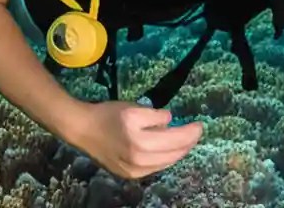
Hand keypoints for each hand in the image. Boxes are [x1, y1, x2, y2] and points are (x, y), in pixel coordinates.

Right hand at [69, 100, 202, 179]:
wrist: (83, 130)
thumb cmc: (108, 115)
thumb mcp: (133, 109)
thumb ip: (155, 116)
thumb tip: (171, 122)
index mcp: (140, 140)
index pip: (175, 139)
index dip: (190, 132)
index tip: (199, 125)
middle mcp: (139, 159)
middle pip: (174, 154)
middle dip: (188, 143)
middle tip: (195, 132)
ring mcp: (134, 171)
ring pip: (166, 163)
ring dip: (178, 152)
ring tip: (185, 141)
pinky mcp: (130, 175)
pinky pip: (155, 168)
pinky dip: (165, 159)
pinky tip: (168, 150)